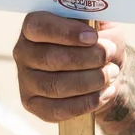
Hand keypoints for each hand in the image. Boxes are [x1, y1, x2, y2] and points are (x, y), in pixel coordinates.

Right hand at [13, 12, 128, 123]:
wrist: (98, 72)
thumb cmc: (96, 43)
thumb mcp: (103, 27)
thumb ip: (101, 28)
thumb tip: (102, 41)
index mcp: (33, 25)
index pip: (39, 26)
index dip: (66, 32)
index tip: (93, 37)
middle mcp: (23, 52)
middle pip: (50, 58)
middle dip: (86, 58)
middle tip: (109, 55)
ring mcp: (25, 80)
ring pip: (55, 85)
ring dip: (90, 81)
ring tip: (111, 73)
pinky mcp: (33, 104)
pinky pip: (57, 109)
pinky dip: (86, 103)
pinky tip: (106, 92)